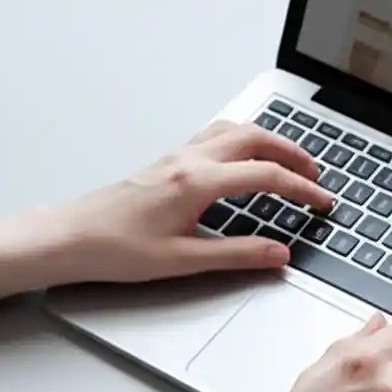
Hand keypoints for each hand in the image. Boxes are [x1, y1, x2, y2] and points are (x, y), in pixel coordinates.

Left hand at [49, 121, 333, 284]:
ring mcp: (176, 157)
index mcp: (197, 183)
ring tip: (290, 162)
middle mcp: (189, 161)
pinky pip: (214, 136)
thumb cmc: (116, 249)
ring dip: (269, 141)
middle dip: (293, 154)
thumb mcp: (184, 260)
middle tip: (316, 176)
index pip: (266, 177)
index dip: (302, 189)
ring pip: (235, 130)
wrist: (69, 237)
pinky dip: (244, 140)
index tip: (323, 202)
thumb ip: (237, 255)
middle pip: (256, 139)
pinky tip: (247, 158)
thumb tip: (279, 253)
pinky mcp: (167, 162)